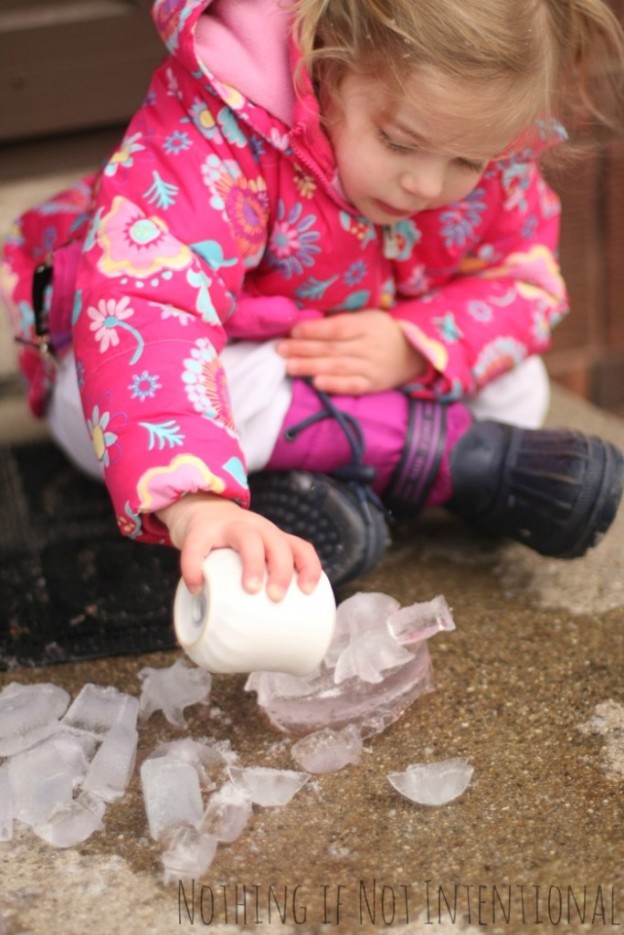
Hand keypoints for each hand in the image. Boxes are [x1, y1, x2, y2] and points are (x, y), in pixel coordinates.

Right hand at [156, 493, 321, 600]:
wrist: (200, 511)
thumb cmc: (232, 546)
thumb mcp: (254, 555)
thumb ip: (261, 581)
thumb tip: (264, 636)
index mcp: (273, 538)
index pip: (300, 548)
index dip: (309, 568)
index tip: (307, 591)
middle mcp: (257, 528)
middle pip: (278, 544)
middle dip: (282, 571)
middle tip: (277, 597)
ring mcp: (230, 526)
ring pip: (249, 538)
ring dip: (254, 563)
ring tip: (250, 589)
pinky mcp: (202, 530)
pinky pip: (198, 548)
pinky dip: (195, 569)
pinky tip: (196, 588)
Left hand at [276, 310, 426, 394]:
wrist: (414, 354)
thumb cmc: (381, 332)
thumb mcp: (367, 318)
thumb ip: (342, 321)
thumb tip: (306, 324)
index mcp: (366, 325)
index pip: (337, 328)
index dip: (314, 330)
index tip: (293, 331)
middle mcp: (368, 346)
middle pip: (332, 348)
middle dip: (303, 349)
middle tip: (280, 350)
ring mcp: (371, 367)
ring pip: (337, 367)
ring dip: (311, 367)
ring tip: (289, 367)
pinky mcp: (373, 385)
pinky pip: (352, 386)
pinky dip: (335, 385)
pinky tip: (317, 384)